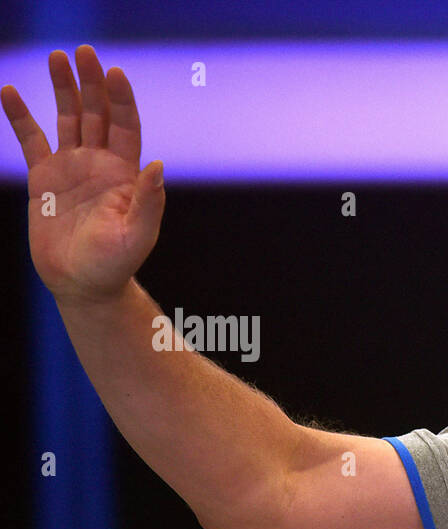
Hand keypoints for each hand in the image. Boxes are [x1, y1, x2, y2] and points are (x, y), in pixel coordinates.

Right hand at [2, 44, 163, 303]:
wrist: (82, 284)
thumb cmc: (115, 264)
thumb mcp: (137, 236)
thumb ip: (148, 202)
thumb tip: (158, 167)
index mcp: (125, 174)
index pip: (126, 126)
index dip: (121, 99)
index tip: (114, 73)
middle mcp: (100, 164)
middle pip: (97, 113)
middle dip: (92, 82)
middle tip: (83, 51)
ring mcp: (71, 167)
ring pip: (68, 118)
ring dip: (63, 88)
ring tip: (57, 57)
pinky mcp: (44, 178)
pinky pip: (31, 140)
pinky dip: (20, 116)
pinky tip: (10, 92)